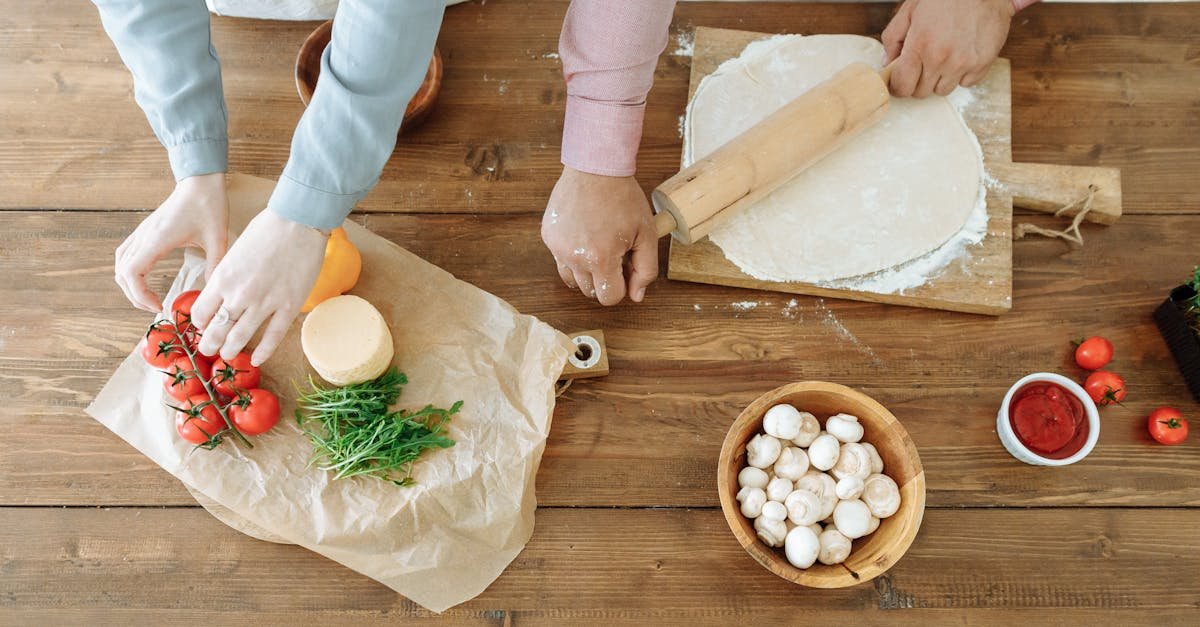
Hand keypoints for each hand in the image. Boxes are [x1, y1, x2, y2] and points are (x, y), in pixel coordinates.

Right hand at [115, 173, 228, 312]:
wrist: (200, 182)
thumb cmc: (208, 205)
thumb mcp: (218, 238)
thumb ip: (215, 265)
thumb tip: (213, 291)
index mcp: (158, 239)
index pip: (132, 273)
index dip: (139, 295)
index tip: (159, 305)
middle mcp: (144, 236)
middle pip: (121, 273)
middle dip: (135, 296)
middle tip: (156, 307)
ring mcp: (142, 233)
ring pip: (120, 264)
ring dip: (130, 285)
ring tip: (149, 298)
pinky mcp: (145, 231)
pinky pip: (126, 255)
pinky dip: (129, 272)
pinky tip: (145, 280)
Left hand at [190, 210, 326, 365]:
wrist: (298, 221)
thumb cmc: (267, 229)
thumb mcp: (234, 251)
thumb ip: (226, 275)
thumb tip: (221, 294)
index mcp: (223, 278)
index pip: (200, 313)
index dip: (199, 324)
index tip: (202, 326)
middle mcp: (240, 294)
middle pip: (217, 330)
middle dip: (209, 344)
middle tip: (208, 350)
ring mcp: (265, 302)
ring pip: (241, 337)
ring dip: (231, 350)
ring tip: (227, 355)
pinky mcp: (289, 306)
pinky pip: (273, 336)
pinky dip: (263, 351)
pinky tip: (256, 359)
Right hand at [541, 166, 657, 305]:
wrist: (595, 168)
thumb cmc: (623, 198)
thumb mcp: (647, 235)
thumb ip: (645, 269)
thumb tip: (636, 295)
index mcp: (600, 258)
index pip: (609, 298)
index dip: (621, 288)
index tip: (625, 270)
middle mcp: (574, 256)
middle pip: (590, 292)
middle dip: (605, 279)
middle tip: (614, 253)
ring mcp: (558, 247)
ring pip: (572, 280)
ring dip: (587, 272)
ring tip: (598, 247)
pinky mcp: (548, 237)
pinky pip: (560, 260)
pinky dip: (573, 255)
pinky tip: (584, 235)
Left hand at [882, 0, 1013, 97]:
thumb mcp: (910, 10)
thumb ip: (893, 37)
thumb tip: (887, 62)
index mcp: (920, 45)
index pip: (902, 86)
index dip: (897, 86)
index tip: (898, 81)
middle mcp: (941, 58)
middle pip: (921, 92)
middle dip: (917, 81)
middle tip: (921, 63)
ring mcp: (964, 63)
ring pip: (943, 90)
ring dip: (939, 79)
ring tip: (942, 57)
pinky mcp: (983, 63)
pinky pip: (966, 83)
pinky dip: (961, 74)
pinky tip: (960, 55)